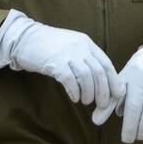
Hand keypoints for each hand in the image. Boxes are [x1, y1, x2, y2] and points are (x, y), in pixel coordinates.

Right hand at [6, 18, 124, 110]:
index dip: (114, 80)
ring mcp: (67, 54)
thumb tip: (99, 80)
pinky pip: (70, 80)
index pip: (106, 63)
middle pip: (98, 72)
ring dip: (89, 93)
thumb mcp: (71, 46)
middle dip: (103, 91)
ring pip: (86, 77)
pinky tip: (74, 98)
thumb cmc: (48, 47)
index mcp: (86, 43)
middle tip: (102, 104)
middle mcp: (79, 47)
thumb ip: (84, 58)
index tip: (118, 94)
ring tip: (86, 101)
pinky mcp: (54, 62)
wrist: (25, 39)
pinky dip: (75, 91)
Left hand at [91, 9, 142, 141]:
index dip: (105, 108)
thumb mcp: (130, 75)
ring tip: (140, 137)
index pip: (115, 94)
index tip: (96, 121)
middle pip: (134, 106)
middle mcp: (141, 80)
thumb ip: (117, 97)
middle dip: (129, 125)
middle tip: (127, 140)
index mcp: (128, 76)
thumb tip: (103, 118)